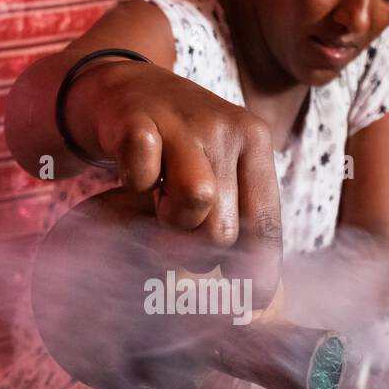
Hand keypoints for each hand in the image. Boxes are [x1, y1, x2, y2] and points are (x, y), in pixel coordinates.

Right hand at [73, 59, 283, 307]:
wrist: (122, 85)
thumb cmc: (176, 143)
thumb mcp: (218, 168)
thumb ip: (236, 216)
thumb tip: (250, 298)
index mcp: (255, 143)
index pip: (266, 224)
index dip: (259, 273)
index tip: (252, 303)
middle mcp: (227, 128)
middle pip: (224, 229)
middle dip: (198, 245)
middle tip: (179, 224)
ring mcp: (182, 122)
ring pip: (194, 205)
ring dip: (169, 218)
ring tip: (160, 201)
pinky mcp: (136, 120)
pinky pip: (140, 178)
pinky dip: (132, 185)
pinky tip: (135, 173)